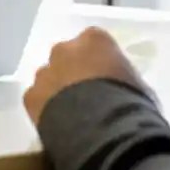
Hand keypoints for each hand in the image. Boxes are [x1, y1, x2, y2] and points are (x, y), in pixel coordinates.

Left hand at [23, 27, 145, 126]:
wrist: (102, 129)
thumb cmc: (130, 104)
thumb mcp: (138, 87)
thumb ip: (121, 78)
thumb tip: (117, 87)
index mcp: (95, 40)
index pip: (95, 42)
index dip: (99, 60)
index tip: (105, 76)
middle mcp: (64, 49)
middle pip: (67, 56)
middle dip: (73, 71)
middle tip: (86, 95)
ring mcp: (45, 72)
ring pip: (48, 77)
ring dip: (57, 89)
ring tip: (70, 113)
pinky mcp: (30, 96)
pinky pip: (37, 99)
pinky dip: (44, 108)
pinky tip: (57, 123)